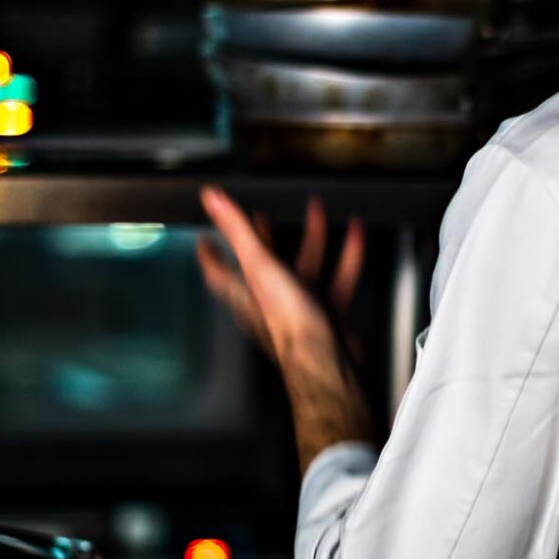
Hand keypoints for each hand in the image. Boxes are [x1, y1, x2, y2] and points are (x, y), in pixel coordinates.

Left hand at [197, 188, 364, 367]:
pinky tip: (355, 236)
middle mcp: (268, 300)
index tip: (204, 240)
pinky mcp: (325, 313)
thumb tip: (211, 198)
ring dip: (312, 238)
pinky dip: (347, 256)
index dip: (209, 256)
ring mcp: (297, 307)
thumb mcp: (259, 267)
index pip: (217, 272)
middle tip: (259, 218)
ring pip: (303, 266)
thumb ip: (237, 231)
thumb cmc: (288, 322)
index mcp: (246, 291)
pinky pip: (337, 278)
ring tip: (318, 211)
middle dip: (261, 238)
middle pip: (261, 264)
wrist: (326, 359)